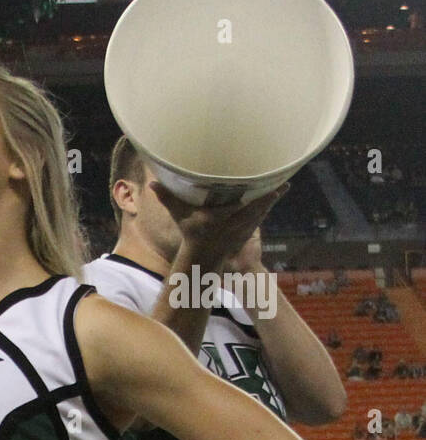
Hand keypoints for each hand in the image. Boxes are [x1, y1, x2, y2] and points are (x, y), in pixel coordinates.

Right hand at [150, 181, 286, 270]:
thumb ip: (168, 199)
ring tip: (285, 184)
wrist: (203, 256)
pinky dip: (268, 205)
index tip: (260, 188)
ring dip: (272, 200)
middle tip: (283, 183)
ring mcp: (240, 229)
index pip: (236, 209)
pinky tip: (278, 193)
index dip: (250, 201)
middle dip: (268, 198)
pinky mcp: (246, 230)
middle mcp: (231, 225)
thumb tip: (153, 183)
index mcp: (217, 220)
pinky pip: (260, 216)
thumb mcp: (180, 216)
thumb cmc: (192, 233)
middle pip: (254, 210)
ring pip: (260, 212)